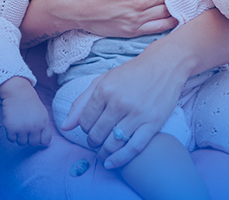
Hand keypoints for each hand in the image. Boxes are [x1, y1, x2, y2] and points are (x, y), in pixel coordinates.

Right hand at [0, 78, 52, 146]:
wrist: (18, 92)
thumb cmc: (31, 104)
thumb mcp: (43, 114)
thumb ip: (44, 128)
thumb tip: (42, 143)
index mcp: (44, 123)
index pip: (45, 142)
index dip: (40, 139)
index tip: (36, 134)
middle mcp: (34, 127)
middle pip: (33, 144)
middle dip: (30, 138)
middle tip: (26, 129)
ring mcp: (22, 128)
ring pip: (22, 143)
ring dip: (20, 137)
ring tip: (19, 127)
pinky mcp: (11, 127)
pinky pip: (11, 140)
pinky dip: (11, 135)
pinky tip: (13, 126)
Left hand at [61, 49, 186, 169]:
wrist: (164, 66)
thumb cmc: (131, 73)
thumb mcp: (103, 80)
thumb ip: (81, 102)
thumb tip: (65, 127)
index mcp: (104, 90)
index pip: (85, 121)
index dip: (84, 129)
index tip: (89, 129)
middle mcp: (119, 102)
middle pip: (97, 134)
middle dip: (93, 142)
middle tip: (95, 143)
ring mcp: (137, 114)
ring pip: (113, 143)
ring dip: (104, 153)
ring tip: (103, 153)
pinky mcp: (153, 123)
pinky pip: (133, 148)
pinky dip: (120, 160)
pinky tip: (111, 163)